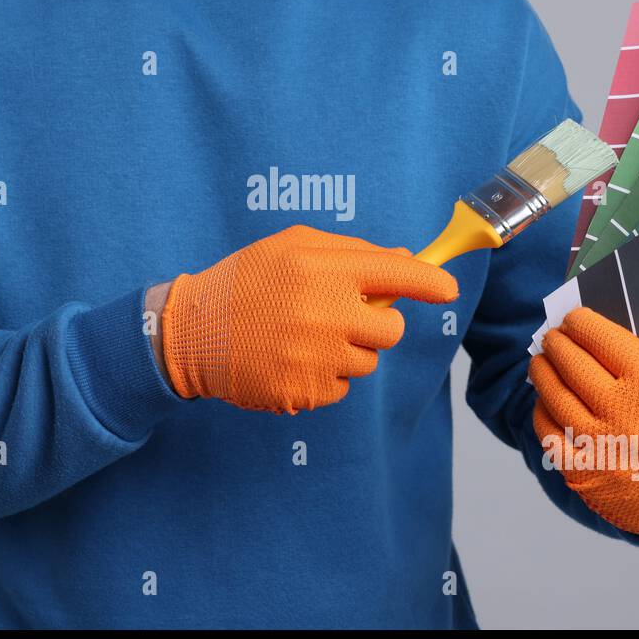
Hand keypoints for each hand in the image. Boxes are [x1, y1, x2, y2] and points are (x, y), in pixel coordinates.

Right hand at [160, 225, 457, 414]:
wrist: (192, 333)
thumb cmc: (246, 282)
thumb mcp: (291, 246)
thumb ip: (349, 251)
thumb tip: (403, 257)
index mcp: (326, 270)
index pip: (399, 276)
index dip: (430, 283)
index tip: (446, 289)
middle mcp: (327, 314)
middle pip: (392, 331)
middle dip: (376, 325)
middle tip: (342, 317)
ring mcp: (318, 357)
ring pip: (366, 362)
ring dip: (346, 352)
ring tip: (303, 337)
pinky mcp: (306, 391)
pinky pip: (340, 388)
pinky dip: (323, 377)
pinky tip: (291, 360)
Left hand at [530, 308, 638, 540]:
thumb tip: (601, 344)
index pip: (603, 339)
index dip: (582, 323)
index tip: (574, 318)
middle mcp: (623, 415)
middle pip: (573, 364)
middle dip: (558, 343)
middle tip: (552, 336)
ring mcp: (600, 447)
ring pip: (554, 396)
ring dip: (542, 372)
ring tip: (541, 361)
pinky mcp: (585, 475)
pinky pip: (549, 436)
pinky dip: (542, 413)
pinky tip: (545, 401)